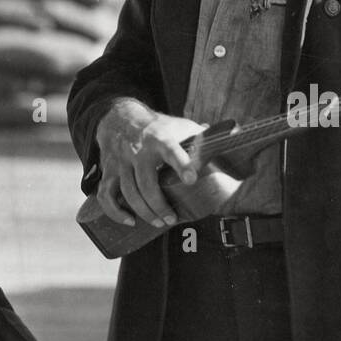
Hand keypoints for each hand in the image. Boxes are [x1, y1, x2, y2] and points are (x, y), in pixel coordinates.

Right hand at [94, 100, 205, 228]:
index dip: (181, 163)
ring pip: (127, 192)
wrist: (119, 118)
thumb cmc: (158, 128)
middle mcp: (138, 151)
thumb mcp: (180, 126)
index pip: (170, 150)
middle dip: (158, 204)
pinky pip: (106, 195)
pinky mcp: (108, 172)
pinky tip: (129, 221)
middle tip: (171, 219)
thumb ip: (203, 136)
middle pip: (145, 182)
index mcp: (159, 138)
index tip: (191, 178)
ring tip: (159, 222)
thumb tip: (234, 135)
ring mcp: (121, 162)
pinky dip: (115, 211)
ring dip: (143, 211)